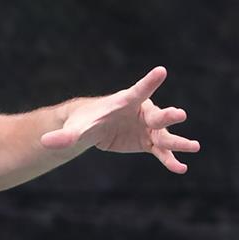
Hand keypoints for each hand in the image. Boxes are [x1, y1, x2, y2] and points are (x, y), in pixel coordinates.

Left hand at [39, 66, 198, 175]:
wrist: (93, 128)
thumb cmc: (84, 122)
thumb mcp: (74, 130)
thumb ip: (64, 137)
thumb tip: (44, 142)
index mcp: (125, 101)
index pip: (138, 90)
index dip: (149, 82)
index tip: (161, 70)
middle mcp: (141, 112)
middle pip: (157, 114)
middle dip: (167, 116)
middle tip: (179, 115)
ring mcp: (147, 127)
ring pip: (164, 135)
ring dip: (178, 142)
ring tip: (194, 148)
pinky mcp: (147, 142)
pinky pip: (161, 152)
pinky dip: (169, 160)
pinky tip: (180, 169)